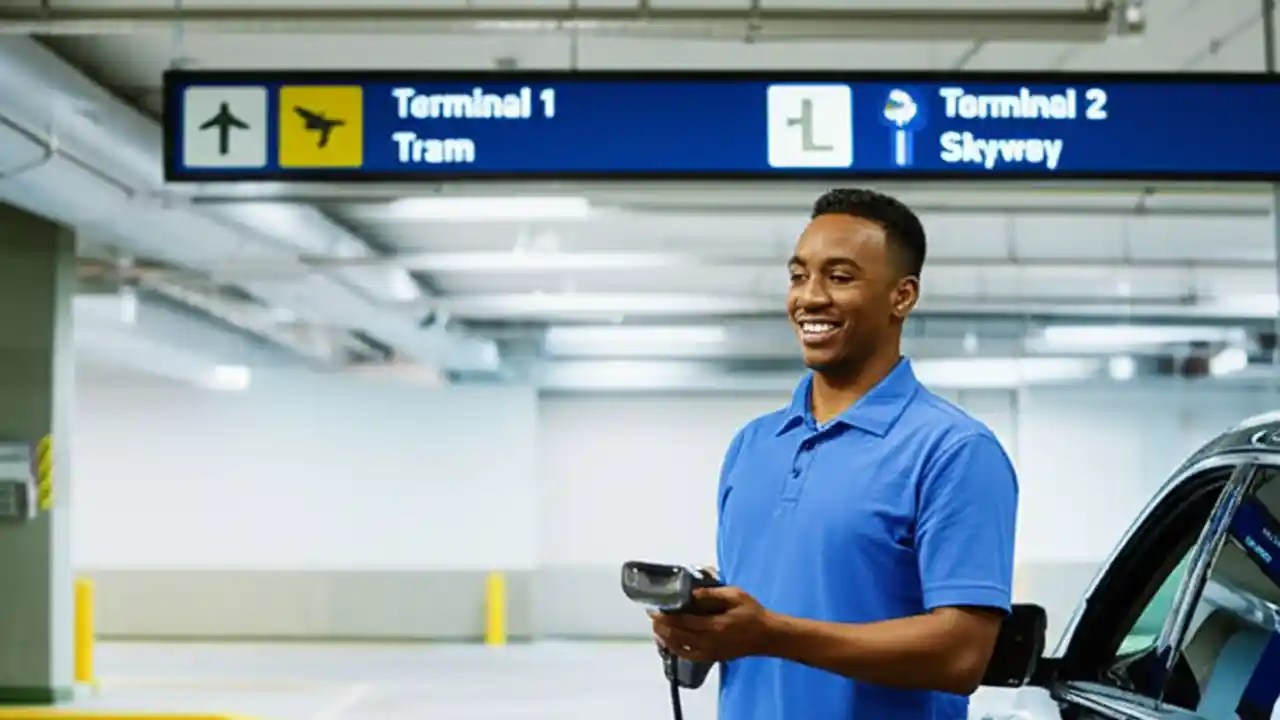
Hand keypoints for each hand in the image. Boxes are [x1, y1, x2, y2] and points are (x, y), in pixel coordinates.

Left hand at [649, 586, 775, 662]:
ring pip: (680, 648)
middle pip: (677, 635)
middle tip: (652, 616)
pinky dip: (675, 649)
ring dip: (665, 638)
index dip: (666, 616)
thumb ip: (712, 594)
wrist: (767, 636)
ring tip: (657, 627)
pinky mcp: (712, 657)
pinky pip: (688, 655)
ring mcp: (710, 652)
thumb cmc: (753, 613)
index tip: (654, 609)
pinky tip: (669, 642)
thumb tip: (691, 592)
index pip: (683, 622)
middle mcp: (709, 642)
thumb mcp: (736, 595)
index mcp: (714, 626)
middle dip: (661, 626)